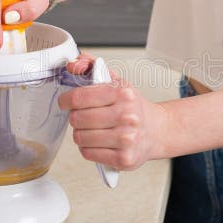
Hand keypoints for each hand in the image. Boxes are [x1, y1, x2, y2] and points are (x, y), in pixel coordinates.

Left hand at [58, 55, 169, 170]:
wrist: (156, 130)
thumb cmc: (132, 107)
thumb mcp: (116, 81)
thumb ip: (92, 66)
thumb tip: (73, 64)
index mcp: (123, 94)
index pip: (80, 97)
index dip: (66, 100)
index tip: (66, 102)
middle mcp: (127, 116)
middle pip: (77, 119)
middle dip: (76, 117)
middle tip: (85, 116)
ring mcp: (126, 139)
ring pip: (80, 138)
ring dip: (81, 134)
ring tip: (93, 130)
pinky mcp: (123, 158)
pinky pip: (88, 153)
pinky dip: (88, 148)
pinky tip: (99, 142)